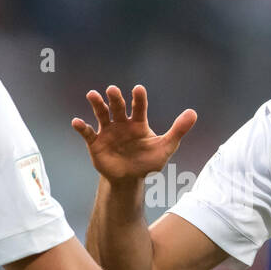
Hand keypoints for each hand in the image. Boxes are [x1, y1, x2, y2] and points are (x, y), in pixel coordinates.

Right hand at [71, 85, 196, 183]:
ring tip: (92, 95)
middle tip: (113, 90)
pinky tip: (76, 122)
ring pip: (101, 114)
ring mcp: (108, 132)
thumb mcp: (166, 147)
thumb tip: (193, 112)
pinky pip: (87, 133)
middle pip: (118, 107)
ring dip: (97, 104)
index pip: (139, 107)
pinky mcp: (96, 143)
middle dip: (115, 98)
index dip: (138, 98)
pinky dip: (81, 127)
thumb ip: (178, 130)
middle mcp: (122, 123)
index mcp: (138, 123)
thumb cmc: (148, 162)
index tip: (138, 90)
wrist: (129, 180)